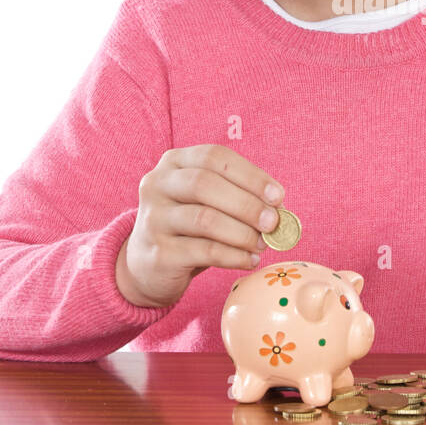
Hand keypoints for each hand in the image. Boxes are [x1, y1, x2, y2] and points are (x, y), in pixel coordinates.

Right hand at [115, 144, 284, 308]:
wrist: (148, 267)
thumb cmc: (188, 228)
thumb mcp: (208, 203)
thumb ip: (238, 197)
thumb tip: (278, 208)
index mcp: (174, 162)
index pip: (214, 157)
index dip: (250, 175)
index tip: (278, 196)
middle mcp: (157, 184)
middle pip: (205, 184)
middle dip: (247, 204)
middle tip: (273, 222)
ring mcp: (152, 218)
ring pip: (204, 219)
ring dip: (242, 233)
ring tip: (262, 244)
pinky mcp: (157, 253)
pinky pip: (203, 251)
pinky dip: (233, 256)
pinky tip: (249, 260)